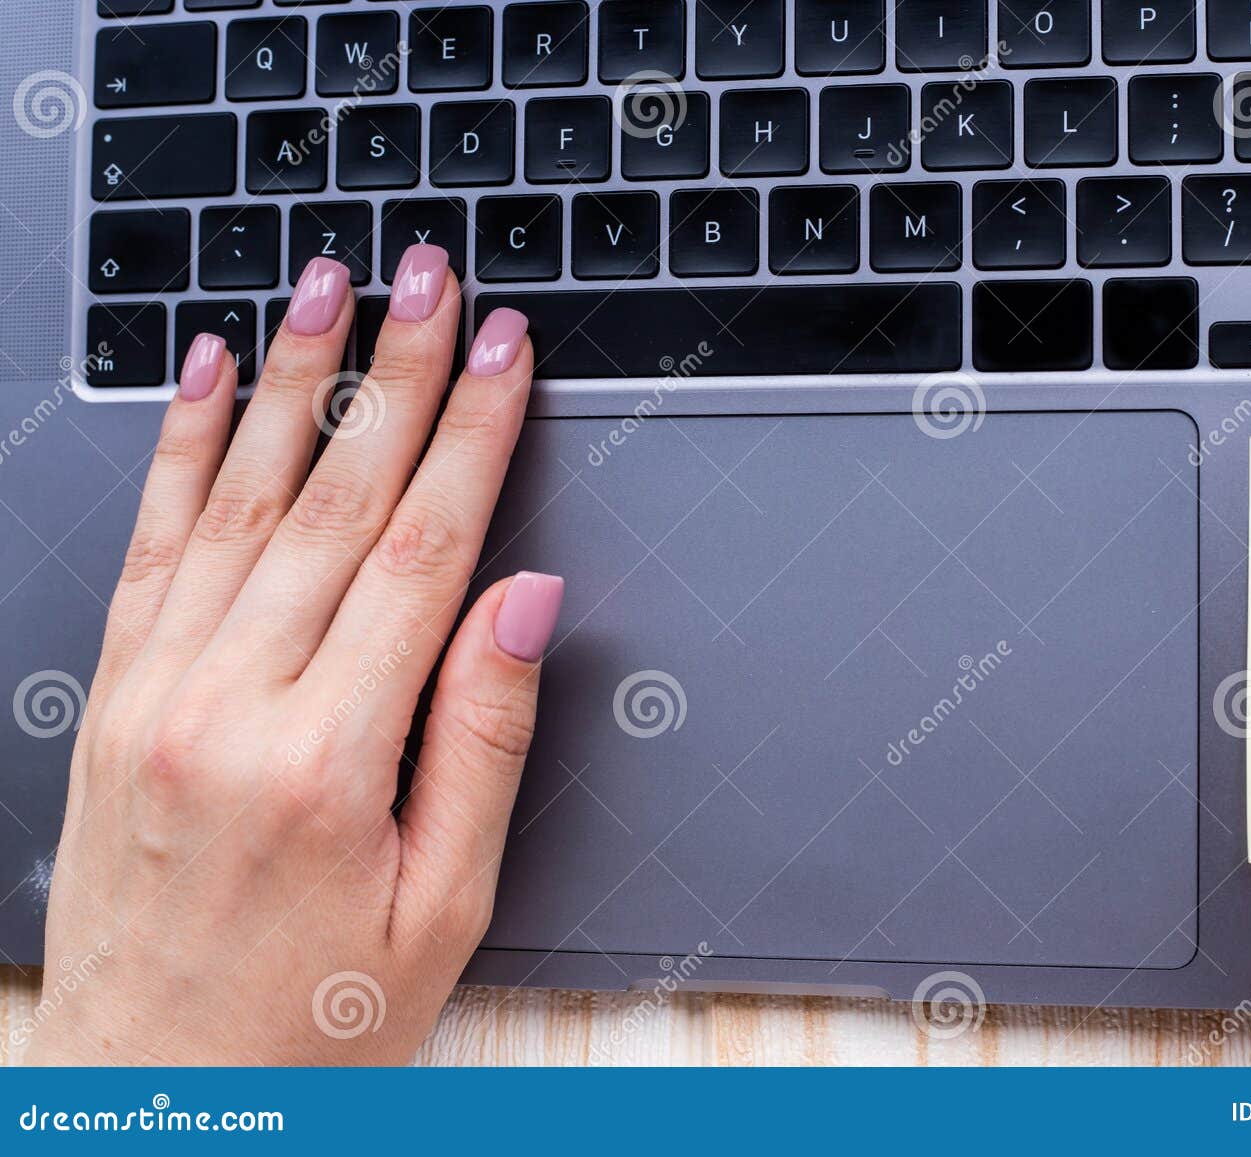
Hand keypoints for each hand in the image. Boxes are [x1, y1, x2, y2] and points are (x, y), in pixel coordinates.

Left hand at [27, 247, 562, 1063]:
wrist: (157, 1086)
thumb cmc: (314, 1015)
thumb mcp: (443, 905)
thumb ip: (485, 736)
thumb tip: (524, 602)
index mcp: (329, 762)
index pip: (421, 554)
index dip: (474, 437)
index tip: (505, 353)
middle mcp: (228, 708)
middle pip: (335, 502)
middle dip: (396, 376)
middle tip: (434, 280)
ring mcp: (157, 693)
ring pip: (238, 501)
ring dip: (293, 383)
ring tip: (330, 289)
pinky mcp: (116, 695)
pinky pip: (151, 546)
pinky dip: (183, 451)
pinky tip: (211, 380)